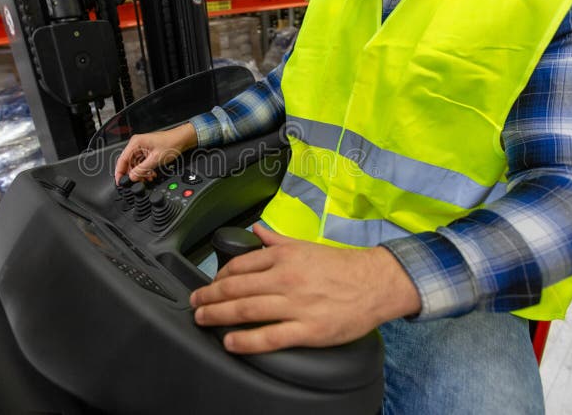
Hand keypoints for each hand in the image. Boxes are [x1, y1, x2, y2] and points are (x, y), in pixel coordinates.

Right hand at [114, 123, 197, 183]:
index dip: (120, 172)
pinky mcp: (146, 151)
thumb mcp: (155, 159)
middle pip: (128, 163)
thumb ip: (142, 169)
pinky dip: (145, 170)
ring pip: (135, 164)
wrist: (182, 139)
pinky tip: (150, 175)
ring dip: (140, 173)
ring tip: (147, 179)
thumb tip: (132, 177)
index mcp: (136, 143)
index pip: (122, 159)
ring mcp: (142, 148)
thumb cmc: (171, 143)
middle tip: (136, 182)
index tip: (120, 182)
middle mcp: (137, 144)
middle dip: (133, 174)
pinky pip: (141, 163)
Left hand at [190, 223, 421, 353]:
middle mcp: (286, 278)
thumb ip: (276, 240)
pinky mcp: (307, 330)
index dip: (218, 277)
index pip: (239, 265)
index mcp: (284, 257)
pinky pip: (269, 337)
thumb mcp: (306, 245)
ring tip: (203, 319)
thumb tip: (256, 230)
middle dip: (208, 297)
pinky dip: (245, 341)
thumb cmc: (341, 266)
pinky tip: (230, 342)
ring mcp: (296, 305)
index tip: (210, 285)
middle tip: (195, 303)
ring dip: (217, 316)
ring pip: (245, 310)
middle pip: (235, 288)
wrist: (375, 283)